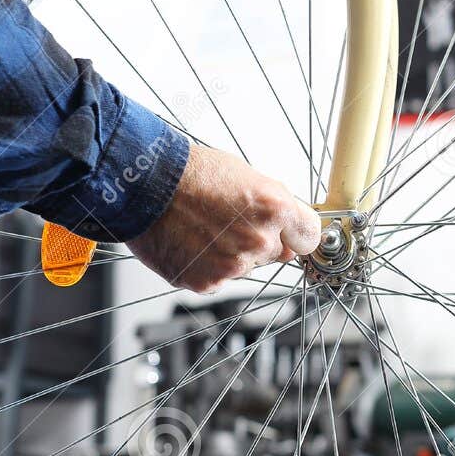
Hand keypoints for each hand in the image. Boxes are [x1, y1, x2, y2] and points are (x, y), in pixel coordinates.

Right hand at [127, 145, 321, 293]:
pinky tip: (191, 243)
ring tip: (203, 229)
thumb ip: (273, 207)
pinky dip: (206, 265)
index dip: (298, 234)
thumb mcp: (246, 176)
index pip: (310, 237)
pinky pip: (218, 278)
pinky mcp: (208, 281)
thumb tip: (287, 226)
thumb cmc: (190, 173)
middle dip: (258, 241)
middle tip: (229, 222)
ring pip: (245, 267)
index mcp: (275, 208)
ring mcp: (234, 264)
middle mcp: (259, 239)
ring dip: (231, 255)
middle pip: (275, 253)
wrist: (145, 185)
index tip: (292, 235)